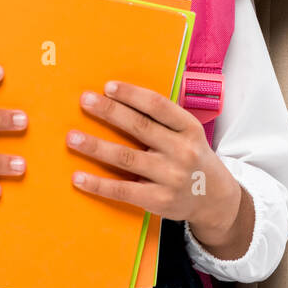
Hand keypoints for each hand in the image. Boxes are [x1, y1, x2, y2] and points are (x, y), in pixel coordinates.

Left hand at [68, 81, 251, 258]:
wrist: (215, 199)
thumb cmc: (193, 159)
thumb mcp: (189, 134)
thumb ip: (163, 120)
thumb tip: (119, 100)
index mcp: (189, 128)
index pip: (157, 105)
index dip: (131, 94)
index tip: (107, 86)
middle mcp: (182, 151)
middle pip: (139, 127)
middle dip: (109, 111)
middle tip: (85, 100)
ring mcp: (171, 177)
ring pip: (126, 158)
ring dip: (96, 146)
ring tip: (72, 137)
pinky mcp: (159, 200)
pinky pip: (123, 190)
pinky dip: (98, 184)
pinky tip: (79, 177)